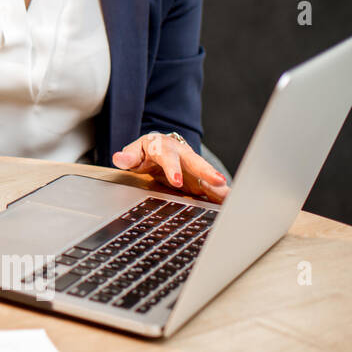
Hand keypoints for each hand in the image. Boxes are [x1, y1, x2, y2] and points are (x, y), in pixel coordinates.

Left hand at [112, 133, 229, 202]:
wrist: (160, 148)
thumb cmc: (147, 151)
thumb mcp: (135, 152)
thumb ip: (128, 157)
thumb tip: (118, 158)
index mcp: (164, 147)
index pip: (168, 158)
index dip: (173, 169)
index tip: (176, 181)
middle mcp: (183, 155)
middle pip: (196, 162)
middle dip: (206, 171)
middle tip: (218, 181)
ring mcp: (194, 166)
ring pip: (208, 174)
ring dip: (219, 184)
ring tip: (231, 195)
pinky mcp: (201, 179)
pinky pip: (213, 187)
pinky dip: (223, 195)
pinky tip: (233, 203)